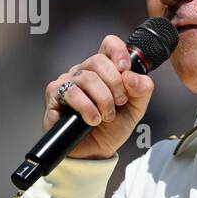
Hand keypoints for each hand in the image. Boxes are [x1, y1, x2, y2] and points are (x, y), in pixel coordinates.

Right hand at [43, 34, 154, 159]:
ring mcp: (67, 81)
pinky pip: (72, 92)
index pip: (108, 44)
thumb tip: (131, 76)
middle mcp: (84, 71)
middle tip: (119, 103)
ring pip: (87, 77)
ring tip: (106, 116)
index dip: (118, 51)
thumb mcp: (135, 109)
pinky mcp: (54, 95)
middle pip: (98, 60)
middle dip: (114, 84)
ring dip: (103, 100)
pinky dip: (87, 108)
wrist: (94, 152)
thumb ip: (142, 89)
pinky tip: (92, 119)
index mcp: (104, 70)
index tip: (125, 69)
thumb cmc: (111, 129)